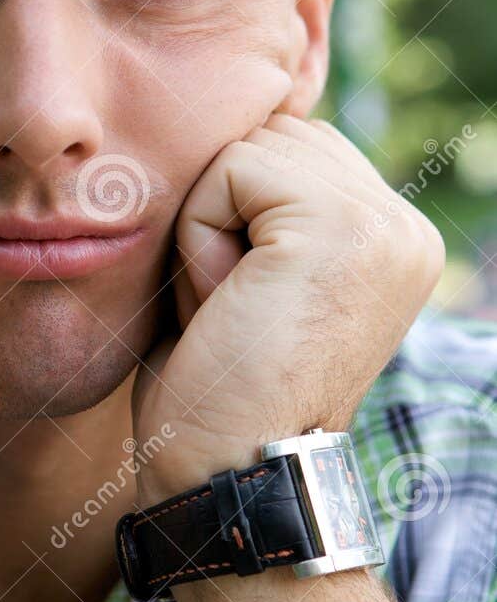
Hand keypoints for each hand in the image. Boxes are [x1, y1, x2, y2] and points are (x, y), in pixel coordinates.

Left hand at [130, 113, 444, 506]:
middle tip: (233, 313)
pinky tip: (225, 305)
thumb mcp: (253, 281)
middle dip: (221, 218)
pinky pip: (229, 171)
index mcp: (392, 239)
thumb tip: (231, 128)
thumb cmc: (213, 394)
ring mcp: (382, 223)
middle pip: (268, 139)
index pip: (289, 151)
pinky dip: (199, 239)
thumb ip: (264, 210)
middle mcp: (402, 226)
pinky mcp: (341, 225)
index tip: (243, 309)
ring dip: (206, 231)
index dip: (233, 218)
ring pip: (246, 150)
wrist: (225, 473)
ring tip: (231, 311)